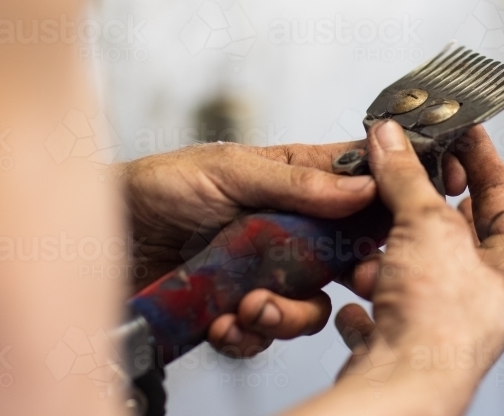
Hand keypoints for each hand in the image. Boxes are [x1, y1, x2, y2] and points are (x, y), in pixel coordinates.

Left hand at [118, 140, 467, 358]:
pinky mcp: (236, 307)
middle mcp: (287, 228)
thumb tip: (360, 187)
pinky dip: (245, 334)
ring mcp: (263, 270)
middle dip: (345, 275)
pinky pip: (264, 333)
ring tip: (250, 306)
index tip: (403, 224)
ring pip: (311, 305)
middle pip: (347, 256)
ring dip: (287, 313)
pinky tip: (219, 319)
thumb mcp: (228, 170)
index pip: (358, 186)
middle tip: (343, 281)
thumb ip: (296, 182)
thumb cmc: (156, 186)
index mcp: (294, 181)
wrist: (99, 237)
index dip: (385, 204)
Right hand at [327, 122, 503, 414]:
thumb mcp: (426, 225)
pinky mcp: (405, 346)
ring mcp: (444, 325)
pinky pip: (385, 312)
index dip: (482, 156)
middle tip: (408, 167)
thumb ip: (407, 177)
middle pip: (459, 233)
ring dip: (390, 249)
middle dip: (427, 202)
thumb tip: (391, 140)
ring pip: (417, 270)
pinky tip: (355, 293)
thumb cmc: (437, 324)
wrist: (399, 389)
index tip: (463, 130)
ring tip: (372, 229)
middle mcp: (485, 300)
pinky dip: (368, 298)